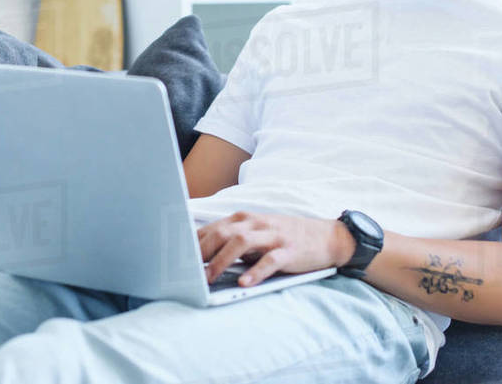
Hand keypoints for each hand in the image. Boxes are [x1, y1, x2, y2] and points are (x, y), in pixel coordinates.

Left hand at [197, 211, 356, 286]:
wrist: (327, 237)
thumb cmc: (285, 238)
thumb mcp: (257, 234)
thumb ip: (232, 240)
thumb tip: (199, 256)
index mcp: (245, 219)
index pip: (212, 228)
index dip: (191, 243)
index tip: (174, 259)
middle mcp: (256, 223)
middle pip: (222, 233)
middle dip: (201, 252)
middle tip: (185, 271)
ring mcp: (273, 236)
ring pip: (241, 243)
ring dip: (221, 261)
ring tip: (208, 278)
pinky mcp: (289, 251)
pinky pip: (269, 261)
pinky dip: (255, 272)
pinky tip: (244, 283)